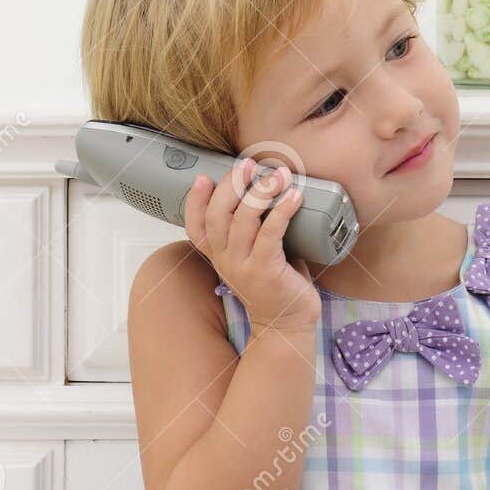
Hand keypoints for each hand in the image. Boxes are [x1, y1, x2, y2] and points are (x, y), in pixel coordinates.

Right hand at [184, 158, 320, 339]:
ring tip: (278, 175)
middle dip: (231, 184)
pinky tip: (294, 197)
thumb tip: (268, 190)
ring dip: (261, 191)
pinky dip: (282, 211)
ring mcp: (244, 266)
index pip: (195, 227)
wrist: (286, 324)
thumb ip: (254, 229)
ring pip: (243, 220)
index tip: (203, 178)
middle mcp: (226, 260)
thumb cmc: (277, 284)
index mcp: (219, 256)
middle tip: (248, 165)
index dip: (194, 201)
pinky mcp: (266, 271)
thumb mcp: (256, 255)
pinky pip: (270, 233)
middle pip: (217, 215)